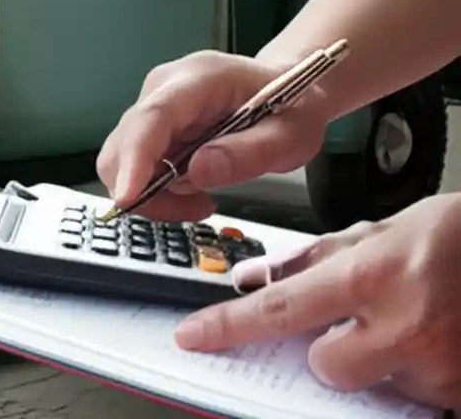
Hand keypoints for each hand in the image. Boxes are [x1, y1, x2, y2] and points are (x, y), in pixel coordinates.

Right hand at [96, 50, 333, 221]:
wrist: (284, 86)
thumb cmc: (292, 106)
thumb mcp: (293, 135)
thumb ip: (251, 152)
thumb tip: (198, 172)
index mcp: (198, 79)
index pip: (153, 118)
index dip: (135, 159)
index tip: (128, 199)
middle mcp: (162, 87)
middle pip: (124, 144)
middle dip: (145, 190)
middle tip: (197, 209)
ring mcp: (150, 105)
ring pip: (121, 160)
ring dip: (152, 193)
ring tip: (201, 200)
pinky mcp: (149, 126)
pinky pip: (134, 165)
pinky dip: (156, 189)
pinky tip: (192, 189)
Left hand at [175, 194, 460, 409]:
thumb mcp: (387, 228)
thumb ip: (317, 257)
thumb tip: (256, 278)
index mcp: (376, 274)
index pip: (280, 308)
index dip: (229, 324)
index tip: (192, 336)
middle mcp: (406, 324)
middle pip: (325, 365)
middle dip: (332, 348)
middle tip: (366, 320)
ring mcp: (439, 365)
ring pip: (373, 381)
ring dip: (385, 360)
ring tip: (421, 322)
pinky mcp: (460, 393)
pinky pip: (416, 398)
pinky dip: (420, 376)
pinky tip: (442, 342)